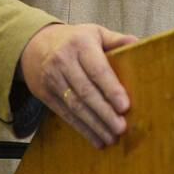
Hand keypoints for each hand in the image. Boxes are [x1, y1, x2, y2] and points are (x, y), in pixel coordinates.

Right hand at [18, 22, 136, 148]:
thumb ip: (116, 40)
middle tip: (121, 127)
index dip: (111, 89)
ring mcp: (52, 79)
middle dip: (104, 112)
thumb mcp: (95, 33)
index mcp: (80, 44)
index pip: (97, 70)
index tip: (125, 106)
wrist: (35, 45)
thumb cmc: (75, 40)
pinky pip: (66, 114)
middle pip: (86, 91)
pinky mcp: (46, 95)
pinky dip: (82, 129)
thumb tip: (139, 44)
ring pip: (75, 106)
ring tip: (112, 137)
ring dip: (95, 125)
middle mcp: (64, 61)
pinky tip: (97, 140)